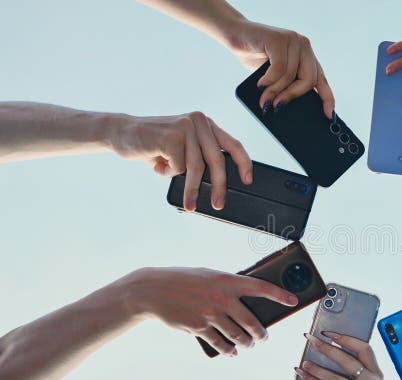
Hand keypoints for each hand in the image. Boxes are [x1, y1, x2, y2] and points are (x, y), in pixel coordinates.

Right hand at [110, 111, 250, 211]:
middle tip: (219, 205)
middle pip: (217, 160)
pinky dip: (167, 172)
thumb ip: (199, 158)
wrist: (121, 132)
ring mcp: (186, 127)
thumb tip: (218, 185)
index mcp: (206, 124)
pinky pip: (177, 166)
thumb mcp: (182, 148)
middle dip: (219, 186)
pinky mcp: (171, 136)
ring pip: (196, 167)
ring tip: (190, 205)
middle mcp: (199, 122)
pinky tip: (157, 164)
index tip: (248, 180)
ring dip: (192, 190)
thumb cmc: (155, 145)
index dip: (243, 163)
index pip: (232, 144)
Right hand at [121, 267, 298, 355]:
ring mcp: (210, 314)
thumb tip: (247, 304)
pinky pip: (220, 343)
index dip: (279, 294)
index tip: (293, 300)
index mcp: (227, 280)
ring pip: (238, 335)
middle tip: (263, 337)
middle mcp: (222, 297)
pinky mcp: (198, 328)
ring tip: (249, 345)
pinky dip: (229, 350)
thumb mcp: (209, 276)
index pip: (261, 287)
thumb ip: (228, 286)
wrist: (153, 290)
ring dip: (247, 343)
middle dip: (261, 334)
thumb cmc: (185, 280)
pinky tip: (233, 351)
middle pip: (251, 321)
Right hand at [223, 20, 334, 118]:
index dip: (327, 99)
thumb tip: (286, 109)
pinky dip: (269, 80)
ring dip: (275, 91)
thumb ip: (285, 86)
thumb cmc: (255, 56)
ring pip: (290, 75)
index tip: (328, 115)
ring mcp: (292, 40)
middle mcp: (304, 46)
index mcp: (307, 56)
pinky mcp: (278, 39)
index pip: (322, 80)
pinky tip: (261, 84)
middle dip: (292, 96)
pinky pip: (279, 67)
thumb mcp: (274, 75)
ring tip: (265, 100)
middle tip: (277, 107)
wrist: (235, 33)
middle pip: (309, 79)